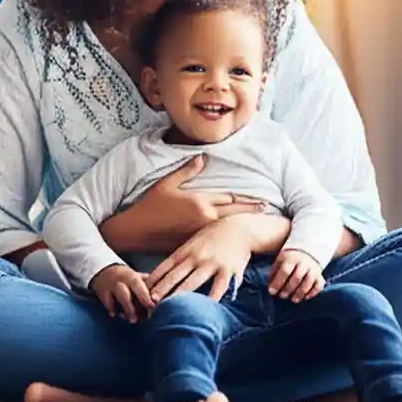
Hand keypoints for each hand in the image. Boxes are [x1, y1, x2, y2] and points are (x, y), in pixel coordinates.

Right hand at [90, 264, 155, 322]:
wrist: (104, 271)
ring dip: (126, 309)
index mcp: (133, 278)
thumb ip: (148, 286)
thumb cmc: (126, 278)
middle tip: (142, 317)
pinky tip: (113, 314)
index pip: (140, 287)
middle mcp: (122, 282)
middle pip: (127, 294)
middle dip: (133, 306)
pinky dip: (110, 308)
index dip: (146, 297)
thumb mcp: (137, 277)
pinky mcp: (102, 293)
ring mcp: (111, 287)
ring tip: (131, 320)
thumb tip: (164, 295)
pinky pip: (107, 302)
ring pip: (118, 298)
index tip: (153, 306)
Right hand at [101, 155, 268, 252]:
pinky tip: (232, 237)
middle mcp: (204, 218)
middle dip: (250, 211)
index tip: (260, 199)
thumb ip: (187, 170)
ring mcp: (200, 233)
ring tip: (253, 223)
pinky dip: (225, 236)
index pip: (230, 197)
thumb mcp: (167, 183)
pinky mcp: (194, 243)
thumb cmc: (150, 205)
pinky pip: (214, 238)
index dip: (246, 198)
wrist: (137, 230)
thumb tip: (203, 157)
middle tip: (265, 209)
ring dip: (240, 224)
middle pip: (233, 213)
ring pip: (226, 226)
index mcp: (200, 201)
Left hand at [147, 215, 254, 301]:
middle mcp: (196, 256)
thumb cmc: (215, 235)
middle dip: (162, 289)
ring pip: (193, 281)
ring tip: (171, 308)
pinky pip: (219, 286)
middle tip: (149, 302)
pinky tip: (205, 308)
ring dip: (180, 295)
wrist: (240, 227)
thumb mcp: (195, 242)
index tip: (142, 289)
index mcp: (186, 250)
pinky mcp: (228, 270)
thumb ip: (182, 257)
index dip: (153, 278)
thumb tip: (166, 273)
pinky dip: (212, 298)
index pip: (166, 266)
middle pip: (175, 276)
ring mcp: (212, 263)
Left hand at [268, 249, 324, 302]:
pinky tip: (305, 297)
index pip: (285, 271)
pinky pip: (319, 285)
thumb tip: (270, 287)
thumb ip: (274, 272)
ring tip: (293, 300)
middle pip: (297, 277)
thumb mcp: (280, 261)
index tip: (272, 292)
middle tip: (282, 296)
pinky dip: (312, 293)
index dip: (278, 282)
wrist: (307, 251)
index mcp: (291, 258)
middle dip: (289, 289)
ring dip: (300, 293)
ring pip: (309, 282)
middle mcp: (304, 263)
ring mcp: (314, 269)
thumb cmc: (289, 259)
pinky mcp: (320, 276)